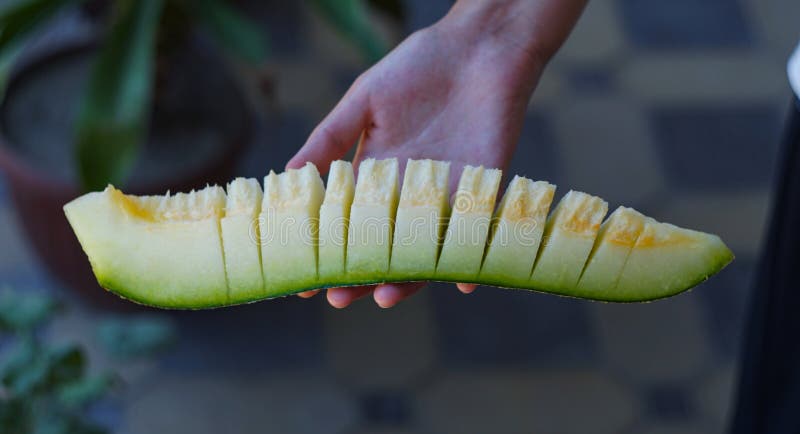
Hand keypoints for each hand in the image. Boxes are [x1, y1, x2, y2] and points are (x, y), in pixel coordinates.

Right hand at [286, 1, 581, 307]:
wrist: (478, 47)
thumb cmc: (418, 68)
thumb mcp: (364, 101)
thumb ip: (330, 138)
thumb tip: (286, 175)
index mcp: (377, 175)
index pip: (349, 225)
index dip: (328, 252)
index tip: (304, 281)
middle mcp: (409, 194)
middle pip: (383, 246)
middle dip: (361, 275)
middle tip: (337, 298)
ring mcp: (446, 196)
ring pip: (424, 250)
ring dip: (408, 278)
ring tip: (385, 298)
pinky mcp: (484, 191)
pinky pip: (478, 234)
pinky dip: (473, 259)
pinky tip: (464, 283)